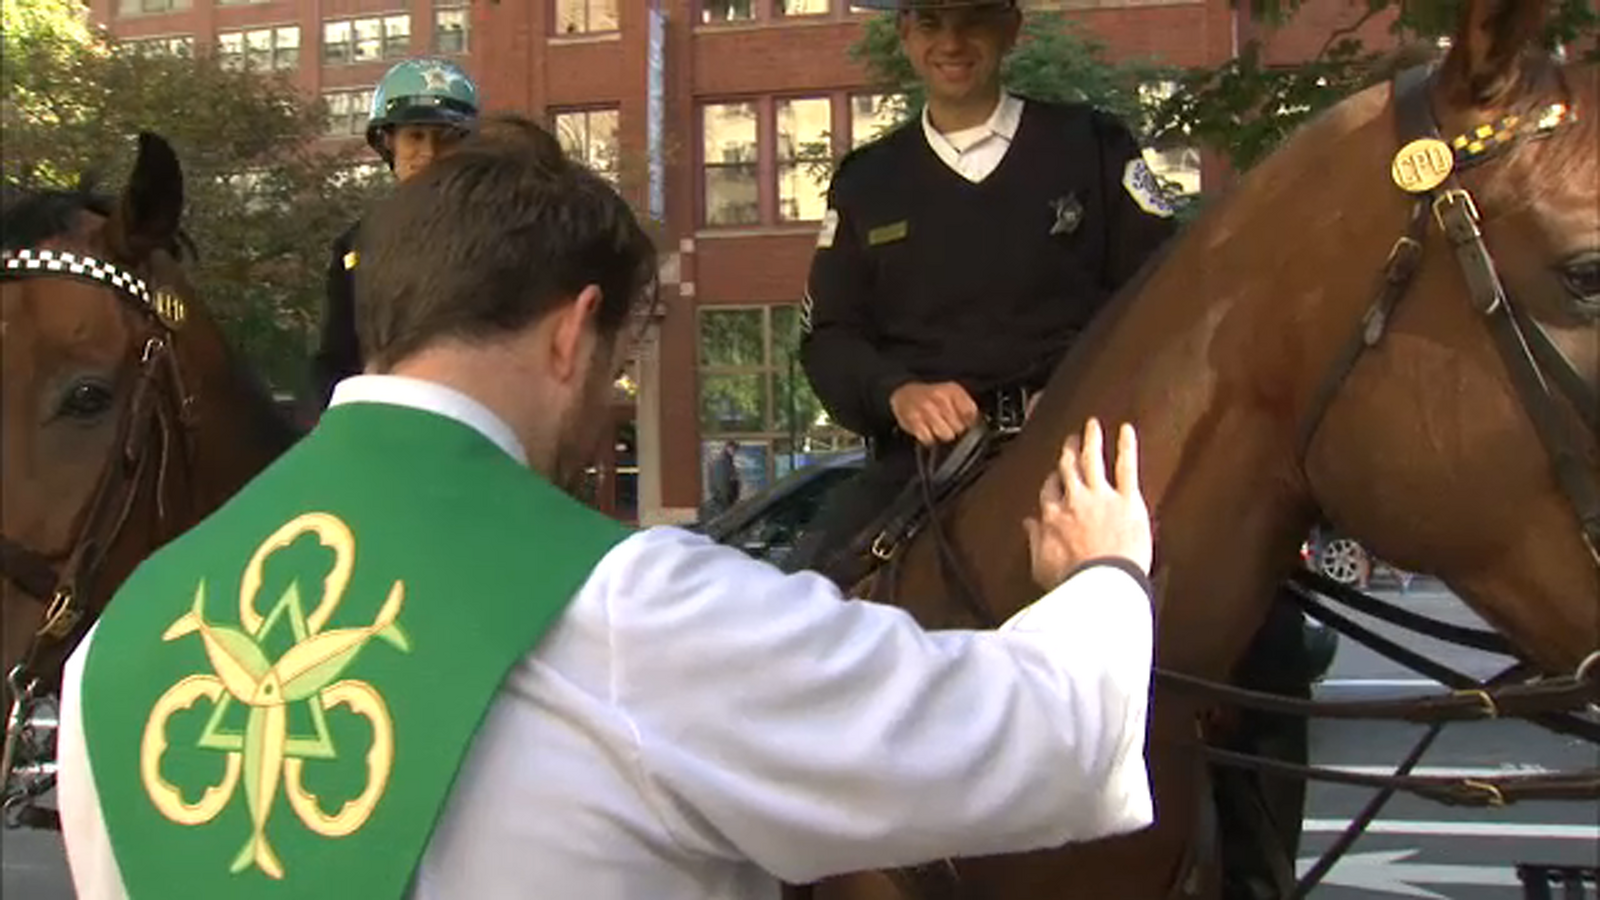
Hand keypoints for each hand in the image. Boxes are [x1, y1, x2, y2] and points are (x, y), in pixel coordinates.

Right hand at [889, 381, 979, 444]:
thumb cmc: (931, 397)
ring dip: (941, 435)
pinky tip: (926, 429)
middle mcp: (940, 398)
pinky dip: (928, 438)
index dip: (969, 423)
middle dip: (955, 429)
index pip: (971, 414)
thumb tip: (976, 424)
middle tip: (946, 423)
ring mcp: (927, 409)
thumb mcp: (952, 395)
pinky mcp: (914, 421)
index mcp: (953, 391)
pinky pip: (929, 439)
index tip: (964, 423)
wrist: (904, 394)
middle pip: (959, 428)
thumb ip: (966, 408)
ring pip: (946, 435)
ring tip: (935, 427)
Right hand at [1023, 418, 1152, 591]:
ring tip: (1092, 426)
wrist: (1101, 584)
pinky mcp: (1127, 500)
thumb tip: (1028, 524)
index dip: (1052, 483)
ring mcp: (1100, 497)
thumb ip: (1035, 540)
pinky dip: (1127, 447)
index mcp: (1053, 517)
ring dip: (1091, 441)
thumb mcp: (1041, 565)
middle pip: (1068, 470)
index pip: (1049, 493)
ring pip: (1092, 460)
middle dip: (1068, 454)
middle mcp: (1074, 501)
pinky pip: (1126, 467)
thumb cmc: (1073, 581)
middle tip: (1070, 441)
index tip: (1054, 478)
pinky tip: (1127, 431)